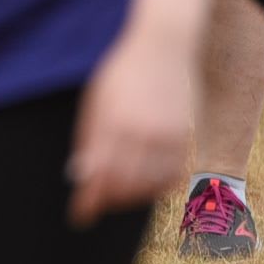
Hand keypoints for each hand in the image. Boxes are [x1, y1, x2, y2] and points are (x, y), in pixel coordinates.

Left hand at [67, 24, 195, 225]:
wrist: (163, 47)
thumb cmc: (122, 73)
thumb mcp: (96, 100)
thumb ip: (89, 139)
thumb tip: (80, 176)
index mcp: (114, 121)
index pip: (99, 173)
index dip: (89, 200)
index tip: (80, 217)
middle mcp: (142, 131)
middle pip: (123, 184)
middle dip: (108, 199)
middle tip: (96, 204)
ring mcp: (166, 135)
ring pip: (148, 185)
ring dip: (130, 197)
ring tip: (117, 195)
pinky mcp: (184, 137)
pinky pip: (171, 177)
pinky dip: (156, 188)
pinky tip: (144, 187)